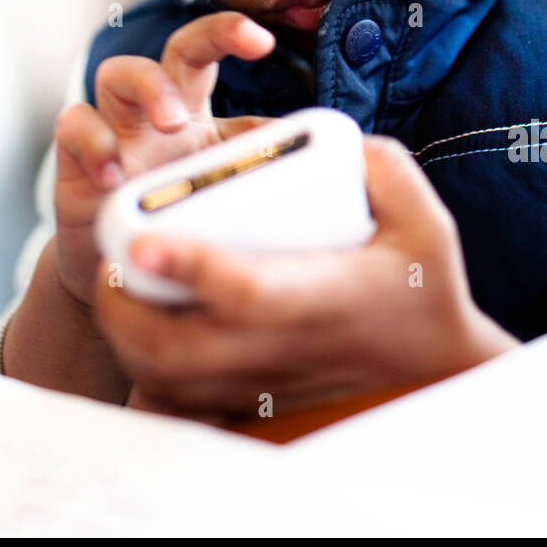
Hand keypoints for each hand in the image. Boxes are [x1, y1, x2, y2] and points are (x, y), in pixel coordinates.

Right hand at [52, 11, 276, 306]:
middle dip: (201, 44)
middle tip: (228, 73)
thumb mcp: (220, 185)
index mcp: (192, 106)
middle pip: (172, 50)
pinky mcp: (75, 158)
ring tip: (170, 124)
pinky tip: (116, 174)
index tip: (262, 41)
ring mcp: (112, 127)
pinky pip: (76, 126)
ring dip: (147, 89)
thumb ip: (256, 159)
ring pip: (115, 73)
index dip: (231, 33)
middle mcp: (152, 107)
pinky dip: (95, 144)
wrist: (127, 274)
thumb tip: (307, 141)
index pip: (208, 51)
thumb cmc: (178, 219)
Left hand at [93, 133, 519, 416]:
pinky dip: (148, 377)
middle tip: (113, 260)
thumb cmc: (423, 287)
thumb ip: (380, 167)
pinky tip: (144, 336)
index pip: (247, 290)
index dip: (192, 265)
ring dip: (129, 341)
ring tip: (121, 288)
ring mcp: (264, 386)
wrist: (434, 367)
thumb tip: (328, 139)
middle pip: (181, 352)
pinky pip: (181, 407)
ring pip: (170, 385)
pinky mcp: (254, 405)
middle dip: (126, 310)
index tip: (145, 240)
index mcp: (322, 297)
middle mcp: (283, 349)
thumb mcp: (423, 216)